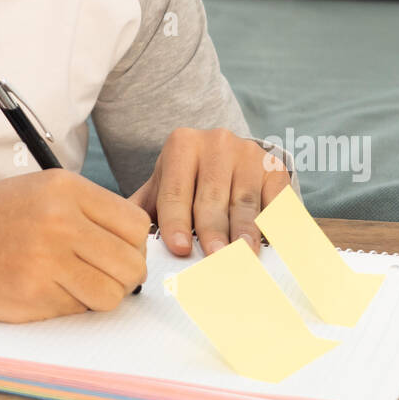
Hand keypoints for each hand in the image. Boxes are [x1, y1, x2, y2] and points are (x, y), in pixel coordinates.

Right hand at [0, 168, 150, 322]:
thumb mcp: (40, 192)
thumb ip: (87, 211)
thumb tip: (133, 243)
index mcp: (66, 189)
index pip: (136, 225)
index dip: (133, 245)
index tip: (118, 253)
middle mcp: (60, 220)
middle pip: (131, 263)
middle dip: (124, 277)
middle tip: (102, 277)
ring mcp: (46, 258)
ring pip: (112, 293)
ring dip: (100, 297)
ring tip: (76, 287)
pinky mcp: (32, 294)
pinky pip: (79, 310)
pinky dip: (71, 308)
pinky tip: (47, 292)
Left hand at [127, 128, 292, 258]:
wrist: (229, 159)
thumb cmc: (189, 183)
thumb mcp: (163, 187)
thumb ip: (142, 211)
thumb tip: (122, 245)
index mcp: (181, 145)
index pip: (175, 190)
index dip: (175, 221)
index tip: (178, 248)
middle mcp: (216, 142)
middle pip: (211, 197)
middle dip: (212, 230)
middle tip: (215, 256)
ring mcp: (249, 154)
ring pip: (244, 201)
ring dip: (245, 231)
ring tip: (244, 256)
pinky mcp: (275, 169)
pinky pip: (276, 201)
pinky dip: (276, 224)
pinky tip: (273, 246)